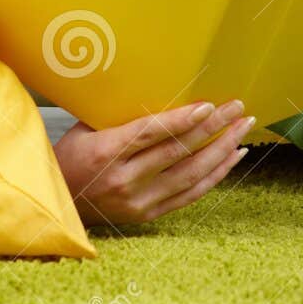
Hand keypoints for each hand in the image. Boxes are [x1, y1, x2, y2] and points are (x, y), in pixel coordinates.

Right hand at [55, 98, 255, 227]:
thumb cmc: (71, 157)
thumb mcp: (86, 129)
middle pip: (178, 152)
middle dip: (214, 128)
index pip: (151, 133)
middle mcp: (125, 180)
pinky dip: (216, 175)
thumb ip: (121, 115)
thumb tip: (161, 88)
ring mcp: (139, 201)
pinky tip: (233, 157)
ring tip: (244, 129)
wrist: (59, 205)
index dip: (183, 120)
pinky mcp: (149, 214)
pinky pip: (191, 194)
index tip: (210, 106)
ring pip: (191, 174)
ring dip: (222, 150)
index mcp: (106, 152)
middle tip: (238, 109)